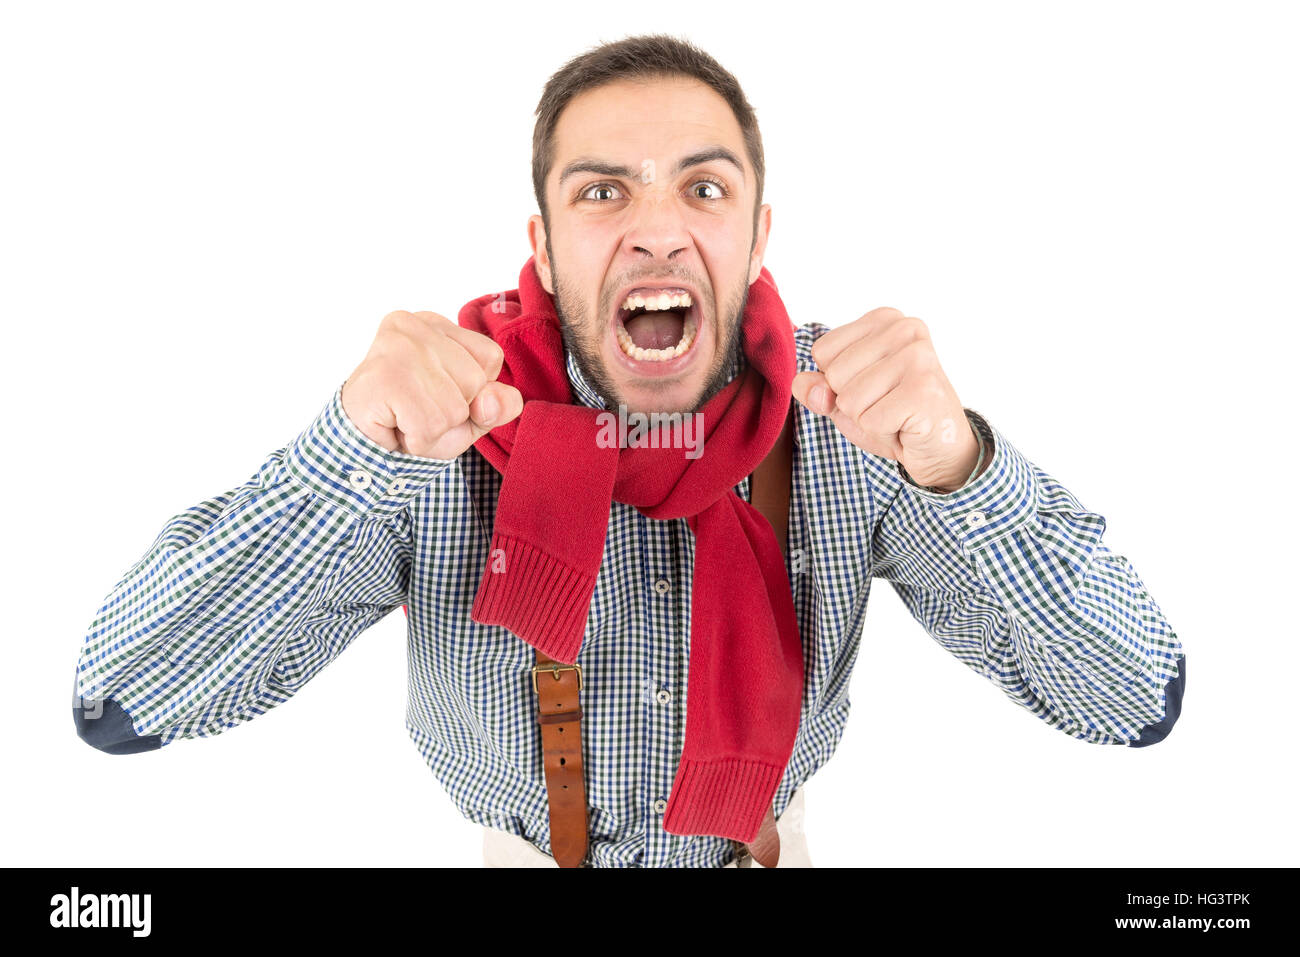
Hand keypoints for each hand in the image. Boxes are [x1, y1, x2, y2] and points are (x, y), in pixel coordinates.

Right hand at [341, 310, 522, 459]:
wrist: (360, 446)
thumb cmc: (414, 422)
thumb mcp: (470, 415)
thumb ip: (497, 405)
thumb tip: (490, 400)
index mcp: (436, 325)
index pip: (490, 357)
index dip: (472, 391)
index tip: (435, 394)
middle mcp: (414, 325)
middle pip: (476, 381)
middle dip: (453, 412)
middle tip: (417, 411)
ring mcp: (396, 347)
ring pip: (455, 407)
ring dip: (434, 430)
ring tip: (405, 419)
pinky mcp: (383, 376)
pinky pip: (430, 424)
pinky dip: (418, 440)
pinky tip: (395, 426)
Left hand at [792, 307, 978, 491]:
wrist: (939, 448)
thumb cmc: (892, 416)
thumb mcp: (845, 400)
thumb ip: (818, 389)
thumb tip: (802, 383)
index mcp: (884, 319)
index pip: (823, 351)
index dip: (838, 382)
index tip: (873, 387)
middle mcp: (905, 329)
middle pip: (834, 375)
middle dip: (852, 403)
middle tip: (887, 405)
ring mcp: (918, 357)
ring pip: (850, 400)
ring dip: (868, 419)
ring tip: (896, 414)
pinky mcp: (925, 390)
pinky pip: (869, 420)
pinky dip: (882, 432)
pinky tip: (907, 425)